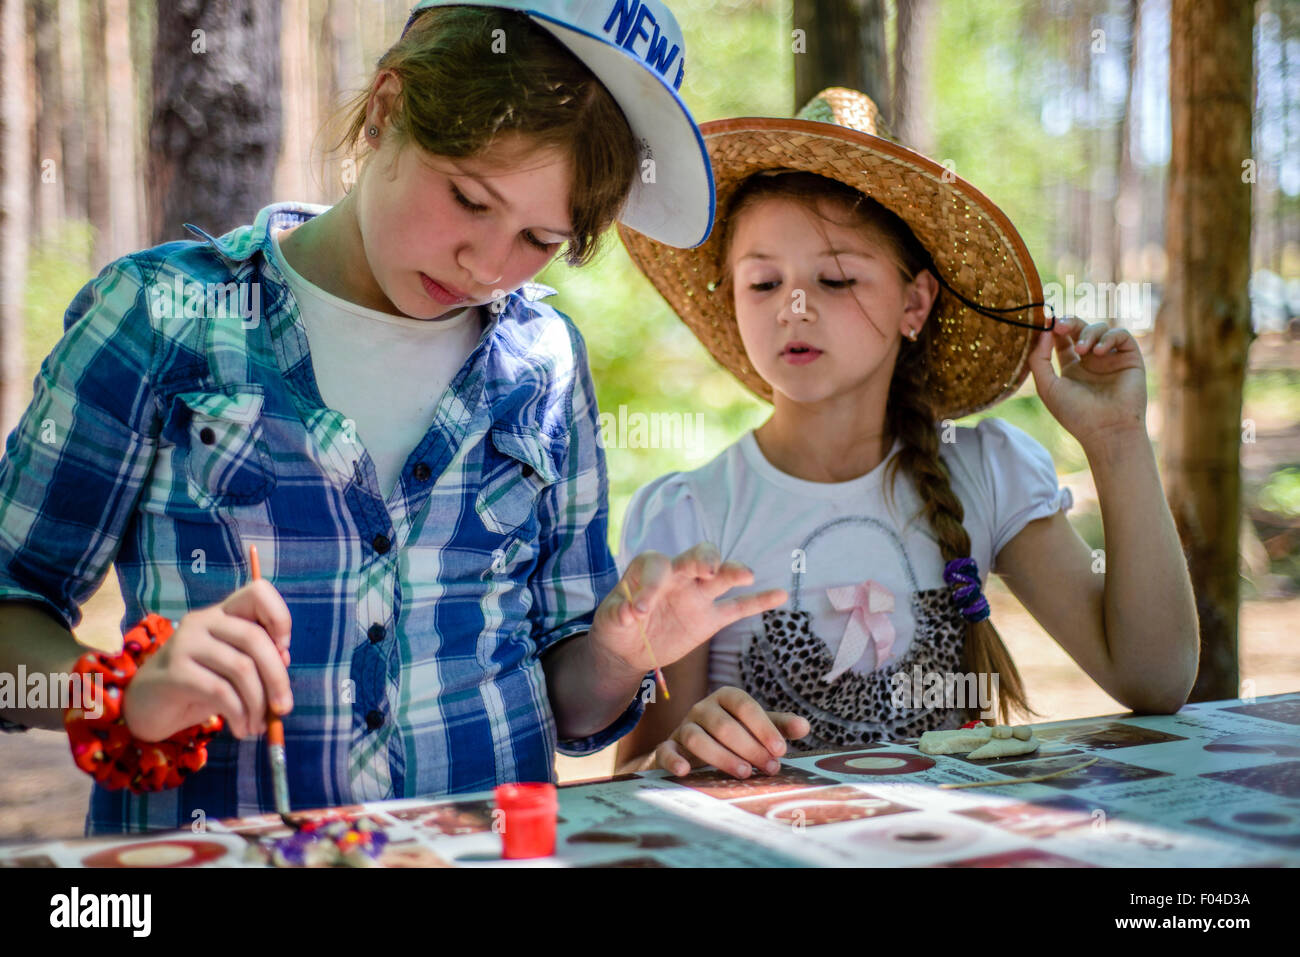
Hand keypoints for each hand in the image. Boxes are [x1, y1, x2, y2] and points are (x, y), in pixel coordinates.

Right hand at [122, 580, 292, 741]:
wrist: (145, 707)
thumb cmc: (196, 686)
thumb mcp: (231, 671)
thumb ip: (257, 662)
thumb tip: (284, 664)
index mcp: (222, 614)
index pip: (258, 593)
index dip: (280, 617)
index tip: (284, 651)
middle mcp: (203, 620)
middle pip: (255, 638)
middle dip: (277, 678)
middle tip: (284, 708)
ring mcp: (185, 643)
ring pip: (241, 667)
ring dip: (258, 703)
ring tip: (258, 725)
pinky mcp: (174, 671)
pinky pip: (220, 691)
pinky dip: (240, 714)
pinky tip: (242, 728)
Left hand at [589, 542, 787, 681]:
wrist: (628, 648)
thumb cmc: (616, 626)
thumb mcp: (609, 622)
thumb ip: (618, 614)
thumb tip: (631, 612)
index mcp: (649, 570)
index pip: (656, 565)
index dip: (650, 584)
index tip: (639, 610)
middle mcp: (678, 576)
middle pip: (695, 558)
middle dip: (702, 559)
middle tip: (705, 569)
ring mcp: (697, 596)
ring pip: (720, 577)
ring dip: (733, 571)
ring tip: (746, 575)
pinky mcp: (710, 618)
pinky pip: (738, 607)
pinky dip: (759, 601)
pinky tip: (781, 595)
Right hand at [655, 687, 809, 777]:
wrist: (693, 745)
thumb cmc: (734, 733)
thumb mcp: (757, 726)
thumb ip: (779, 726)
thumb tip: (804, 727)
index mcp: (726, 697)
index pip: (745, 706)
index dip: (763, 728)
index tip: (781, 750)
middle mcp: (703, 708)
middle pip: (724, 725)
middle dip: (749, 747)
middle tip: (770, 768)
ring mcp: (684, 726)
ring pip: (698, 738)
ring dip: (722, 757)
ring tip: (744, 773)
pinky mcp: (670, 746)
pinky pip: (667, 751)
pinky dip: (674, 761)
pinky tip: (686, 772)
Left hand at [1027, 316, 1148, 452]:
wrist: (1107, 430)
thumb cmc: (1075, 414)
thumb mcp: (1047, 387)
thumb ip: (1039, 360)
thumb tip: (1041, 332)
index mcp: (1072, 369)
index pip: (1062, 340)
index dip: (1053, 329)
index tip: (1045, 322)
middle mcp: (1092, 362)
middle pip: (1080, 329)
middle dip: (1069, 323)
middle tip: (1060, 325)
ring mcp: (1112, 359)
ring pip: (1100, 328)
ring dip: (1088, 333)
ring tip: (1082, 350)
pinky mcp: (1130, 357)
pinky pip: (1121, 334)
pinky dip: (1109, 337)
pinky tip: (1099, 352)